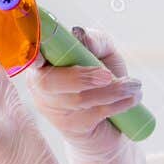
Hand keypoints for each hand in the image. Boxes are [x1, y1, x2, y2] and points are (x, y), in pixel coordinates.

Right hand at [25, 26, 144, 163]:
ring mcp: (54, 110)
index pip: (29, 56)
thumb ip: (94, 40)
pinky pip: (94, 113)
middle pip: (50, 83)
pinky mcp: (72, 127)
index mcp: (43, 62)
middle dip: (80, 78)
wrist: (111, 121)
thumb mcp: (101, 54)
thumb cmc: (101, 78)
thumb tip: (82, 36)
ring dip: (112, 91)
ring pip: (78, 99)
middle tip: (108, 76)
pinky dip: (118, 104)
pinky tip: (132, 98)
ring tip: (134, 85)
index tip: (39, 58)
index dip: (31, 56)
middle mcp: (40, 86)